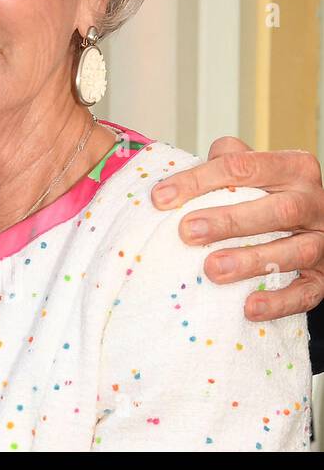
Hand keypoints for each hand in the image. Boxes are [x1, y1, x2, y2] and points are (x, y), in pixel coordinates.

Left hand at [151, 136, 323, 320]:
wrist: (309, 223)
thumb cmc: (265, 194)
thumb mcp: (250, 171)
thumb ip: (222, 163)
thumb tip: (175, 181)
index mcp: (293, 168)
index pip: (244, 167)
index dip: (199, 180)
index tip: (160, 198)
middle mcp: (314, 201)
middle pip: (279, 209)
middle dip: (230, 221)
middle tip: (187, 232)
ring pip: (297, 251)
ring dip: (252, 261)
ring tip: (212, 269)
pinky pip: (308, 292)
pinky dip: (279, 301)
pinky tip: (249, 306)